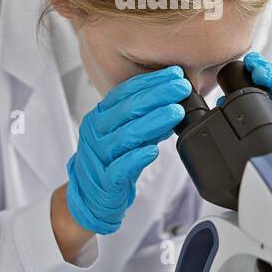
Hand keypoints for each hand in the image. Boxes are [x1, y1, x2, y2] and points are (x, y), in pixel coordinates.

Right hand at [65, 66, 192, 234]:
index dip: (151, 81)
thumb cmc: (111, 162)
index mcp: (100, 116)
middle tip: (181, 87)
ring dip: (154, 122)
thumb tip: (175, 102)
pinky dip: (137, 157)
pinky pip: (120, 167)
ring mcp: (97, 156)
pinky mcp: (104, 180)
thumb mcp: (128, 136)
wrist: (90, 198)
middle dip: (158, 95)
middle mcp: (95, 132)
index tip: (175, 74)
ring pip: (126, 135)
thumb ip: (147, 120)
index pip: (125, 92)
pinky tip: (153, 150)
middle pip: (127, 109)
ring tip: (176, 113)